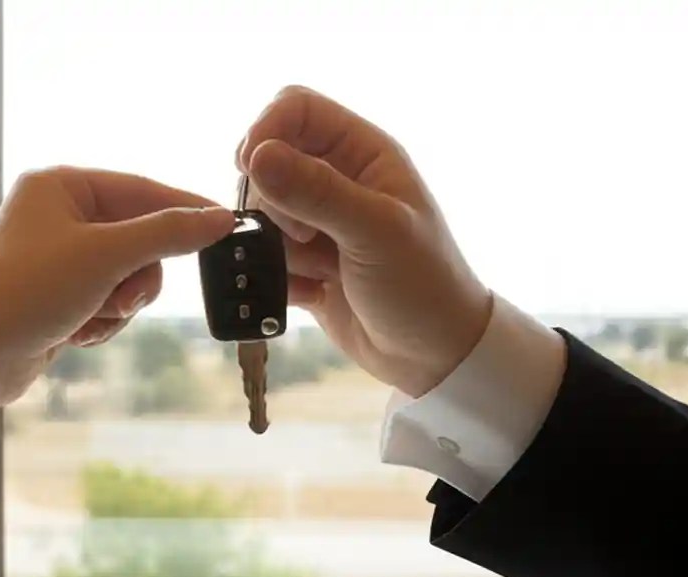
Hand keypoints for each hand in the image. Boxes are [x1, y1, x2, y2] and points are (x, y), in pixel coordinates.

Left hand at [0, 166, 233, 401]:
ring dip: (119, 303)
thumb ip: (169, 234)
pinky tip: (76, 334)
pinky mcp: (54, 295)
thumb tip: (221, 219)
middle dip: (136, 276)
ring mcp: (55, 257)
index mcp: (59, 185)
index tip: (226, 225)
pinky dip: (101, 320)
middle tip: (125, 298)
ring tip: (94, 317)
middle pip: (137, 237)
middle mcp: (55, 214)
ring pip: (126, 275)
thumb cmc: (30, 291)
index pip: (140, 189)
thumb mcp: (109, 255)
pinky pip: (105, 301)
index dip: (183, 209)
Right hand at [237, 86, 492, 395]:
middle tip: (304, 235)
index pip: (295, 108)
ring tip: (318, 269)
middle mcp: (337, 180)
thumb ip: (316, 191)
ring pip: (258, 213)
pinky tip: (311, 293)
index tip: (252, 169)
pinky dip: (273, 277)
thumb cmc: (422, 285)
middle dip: (269, 200)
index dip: (265, 130)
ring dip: (273, 245)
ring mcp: (317, 224)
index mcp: (362, 153)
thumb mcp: (374, 232)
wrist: (435, 357)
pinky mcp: (303, 265)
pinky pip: (261, 258)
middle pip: (266, 161)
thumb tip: (257, 155)